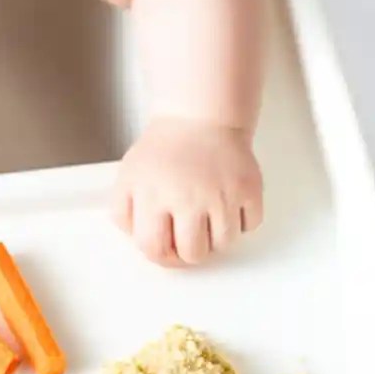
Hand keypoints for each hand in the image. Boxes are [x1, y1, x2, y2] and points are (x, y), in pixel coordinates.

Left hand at [112, 117, 262, 266]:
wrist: (199, 118)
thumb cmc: (163, 150)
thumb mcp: (128, 177)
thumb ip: (124, 213)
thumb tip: (139, 242)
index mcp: (153, 196)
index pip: (155, 249)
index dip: (160, 255)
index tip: (166, 249)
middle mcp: (188, 198)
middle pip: (195, 254)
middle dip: (190, 250)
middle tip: (189, 234)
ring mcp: (222, 195)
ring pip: (225, 244)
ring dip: (216, 237)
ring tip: (207, 214)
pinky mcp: (249, 189)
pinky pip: (250, 226)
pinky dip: (241, 221)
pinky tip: (227, 202)